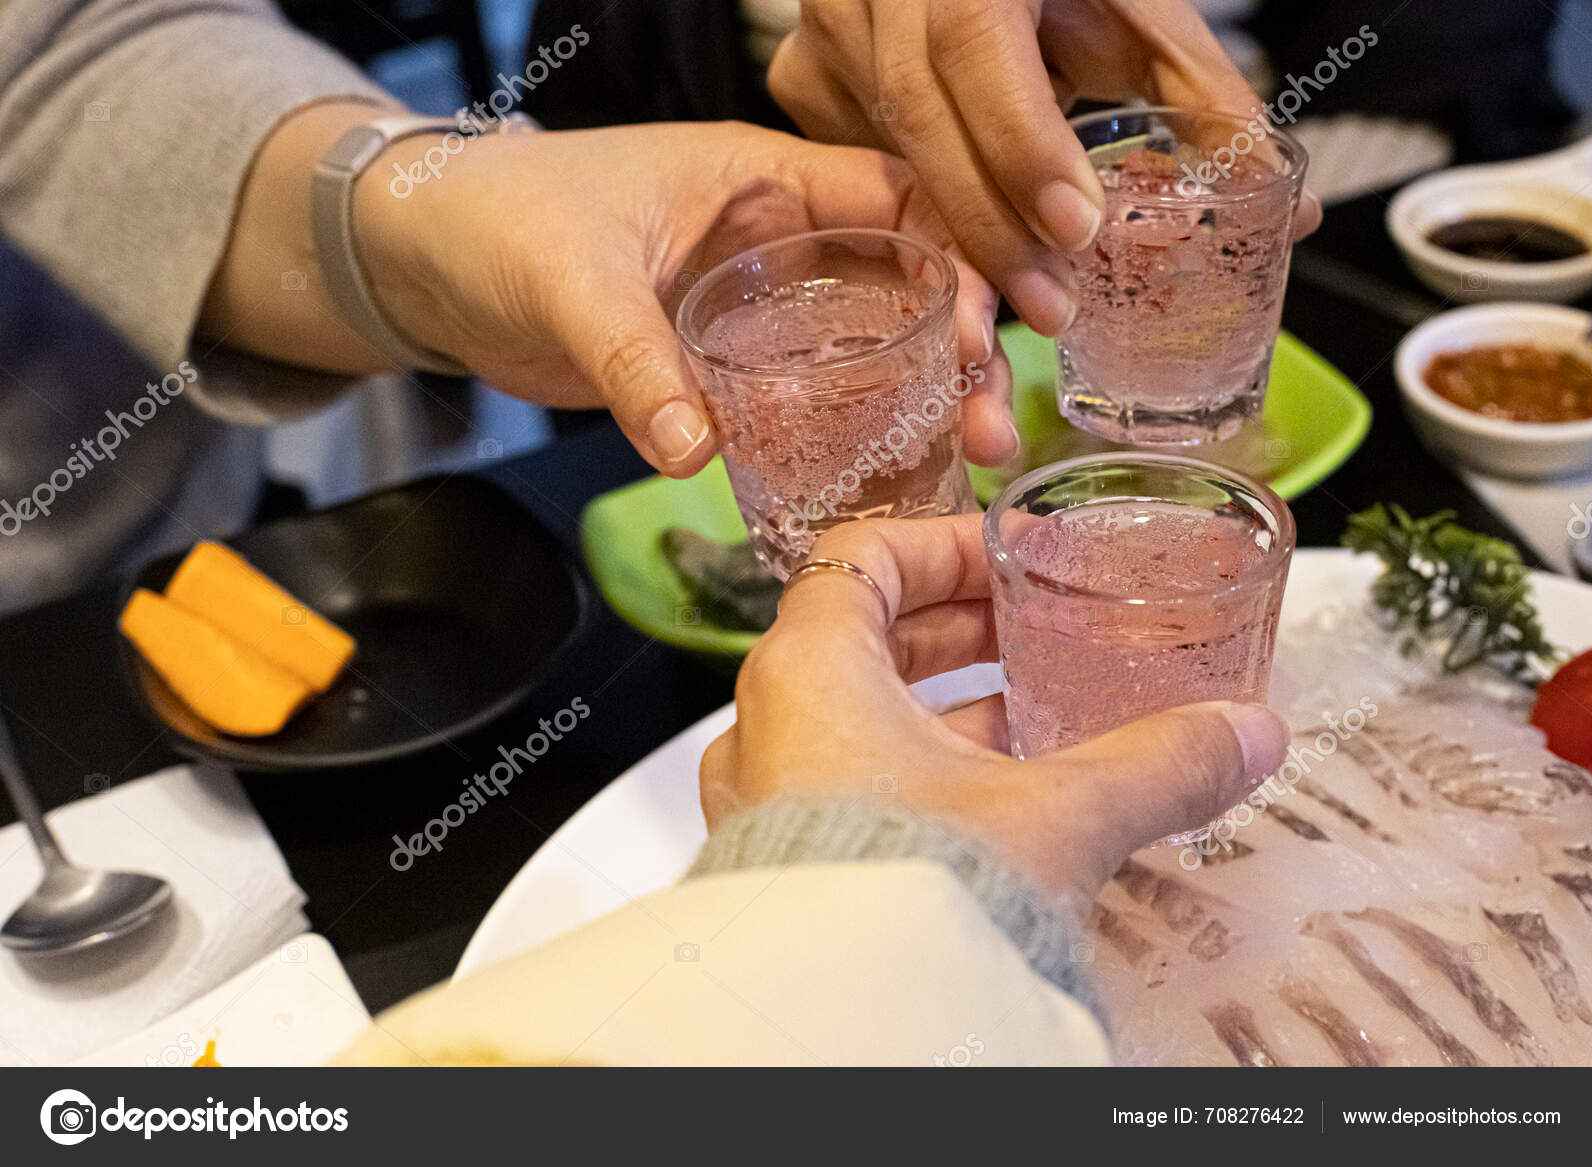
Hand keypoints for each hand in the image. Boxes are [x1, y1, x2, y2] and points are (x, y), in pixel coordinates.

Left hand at [354, 121, 1019, 472]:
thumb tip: (696, 447)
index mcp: (761, 177)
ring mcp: (756, 305)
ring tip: (971, 457)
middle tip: (991, 424)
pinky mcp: (725, 363)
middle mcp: (776, 237)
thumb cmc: (494, 223)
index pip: (895, 199)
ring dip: (926, 396)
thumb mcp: (573, 280)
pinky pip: (812, 392)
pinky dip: (855, 427)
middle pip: (906, 281)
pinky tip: (895, 475)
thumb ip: (635, 361)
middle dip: (963, 346)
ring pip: (870, 343)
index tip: (977, 330)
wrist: (423, 264)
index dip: (956, 256)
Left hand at [699, 514, 1288, 916]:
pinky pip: (847, 784)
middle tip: (1034, 629)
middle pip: (861, 635)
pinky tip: (996, 806)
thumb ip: (1156, 764)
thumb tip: (1244, 734)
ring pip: (857, 717)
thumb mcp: (1057, 816)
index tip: (1006, 560)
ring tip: (1033, 719)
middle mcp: (767, 728)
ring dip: (944, 711)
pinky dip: (917, 774)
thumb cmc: (914, 896)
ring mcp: (765, 798)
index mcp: (808, 672)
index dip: (939, 547)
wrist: (849, 1028)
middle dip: (957, 631)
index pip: (859, 558)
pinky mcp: (783, 863)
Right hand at [770, 0, 1322, 336]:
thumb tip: (1287, 218)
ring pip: (878, 152)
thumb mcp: (1138, 14)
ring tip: (1017, 304)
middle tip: (1053, 308)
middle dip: (986, 224)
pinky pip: (854, 164)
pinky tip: (952, 247)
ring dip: (946, 236)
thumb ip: (1206, 103)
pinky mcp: (807, 77)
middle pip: (917, 115)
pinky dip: (906, 215)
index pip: (974, 45)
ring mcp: (829, 30)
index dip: (1020, 142)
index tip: (1076, 227)